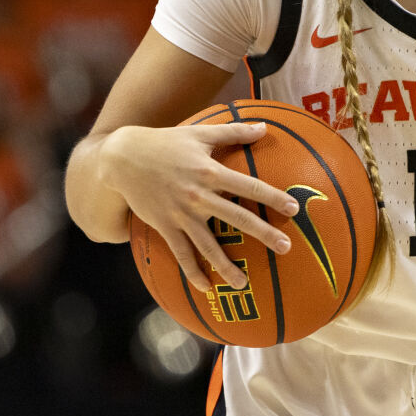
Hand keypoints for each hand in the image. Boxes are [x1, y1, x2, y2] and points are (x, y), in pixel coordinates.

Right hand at [99, 121, 297, 289]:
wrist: (122, 158)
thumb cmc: (165, 143)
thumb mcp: (199, 133)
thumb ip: (233, 132)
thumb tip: (265, 127)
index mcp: (210, 172)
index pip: (248, 186)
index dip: (272, 197)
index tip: (293, 209)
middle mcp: (198, 196)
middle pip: (237, 218)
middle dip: (263, 234)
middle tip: (285, 248)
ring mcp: (181, 215)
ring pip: (207, 245)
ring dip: (226, 265)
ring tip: (243, 284)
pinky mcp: (165, 226)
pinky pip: (181, 254)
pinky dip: (192, 272)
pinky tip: (205, 288)